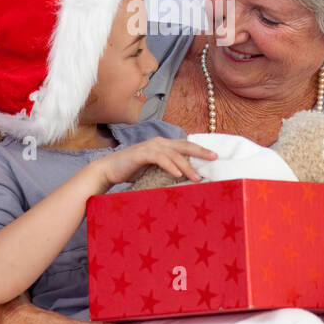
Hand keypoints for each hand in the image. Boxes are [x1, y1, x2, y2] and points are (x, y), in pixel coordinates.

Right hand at [95, 138, 217, 188]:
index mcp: (163, 145)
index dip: (200, 150)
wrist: (108, 170)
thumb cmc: (132, 171)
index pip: (185, 146)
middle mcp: (158, 143)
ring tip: (197, 177)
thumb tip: (185, 180)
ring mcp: (150, 147)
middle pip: (184, 145)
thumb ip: (167, 170)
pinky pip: (159, 158)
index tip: (214, 156)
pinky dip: (170, 165)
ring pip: (174, 153)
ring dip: (186, 166)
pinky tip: (177, 174)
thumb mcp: (154, 170)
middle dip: (200, 151)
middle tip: (214, 158)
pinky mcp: (141, 153)